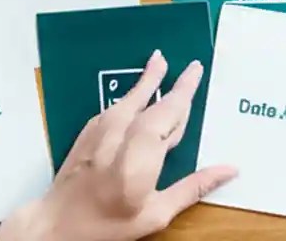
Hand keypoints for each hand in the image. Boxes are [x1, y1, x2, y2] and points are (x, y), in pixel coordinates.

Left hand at [0, 51, 236, 240]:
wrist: (56, 224)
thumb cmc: (108, 224)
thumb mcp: (156, 214)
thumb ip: (192, 188)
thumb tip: (228, 169)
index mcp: (141, 156)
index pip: (169, 114)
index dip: (184, 91)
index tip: (196, 71)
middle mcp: (120, 136)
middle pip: (152, 104)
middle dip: (173, 86)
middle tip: (191, 68)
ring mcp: (100, 132)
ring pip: (129, 99)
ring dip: (146, 80)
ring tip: (159, 61)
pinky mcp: (87, 133)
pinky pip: (112, 108)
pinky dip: (128, 96)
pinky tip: (132, 94)